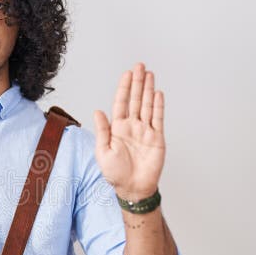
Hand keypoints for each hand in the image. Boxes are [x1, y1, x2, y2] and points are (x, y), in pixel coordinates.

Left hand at [93, 62, 165, 199]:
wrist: (133, 188)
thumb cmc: (115, 173)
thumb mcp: (103, 151)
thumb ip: (102, 130)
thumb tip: (97, 111)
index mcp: (117, 128)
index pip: (121, 103)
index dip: (124, 88)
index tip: (127, 74)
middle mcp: (132, 126)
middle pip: (135, 99)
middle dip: (137, 83)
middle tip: (140, 66)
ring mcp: (145, 131)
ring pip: (147, 105)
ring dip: (148, 89)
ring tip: (150, 74)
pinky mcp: (157, 138)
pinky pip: (158, 119)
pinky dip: (158, 106)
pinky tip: (158, 93)